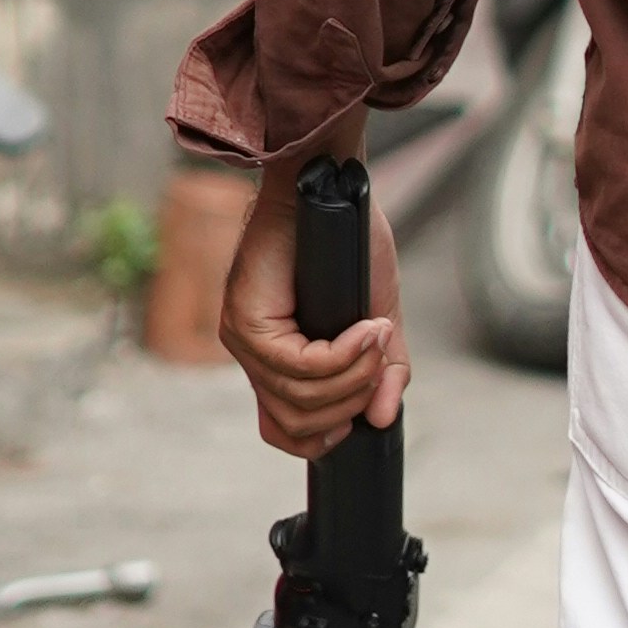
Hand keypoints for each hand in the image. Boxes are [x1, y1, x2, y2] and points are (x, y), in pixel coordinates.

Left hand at [219, 167, 409, 454]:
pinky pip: (296, 365)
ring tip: (378, 335)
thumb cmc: (345, 243)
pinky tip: (365, 329)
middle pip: (298, 423)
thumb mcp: (375, 316)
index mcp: (276, 358)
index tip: (360, 415)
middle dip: (352, 401)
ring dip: (353, 375)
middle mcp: (252, 354)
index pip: (282, 430)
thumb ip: (381, 369)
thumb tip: (382, 418)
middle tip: (381, 357)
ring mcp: (244, 338)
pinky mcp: (246, 320)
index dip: (322, 439)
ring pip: (299, 398)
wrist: (329, 188)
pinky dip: (341, 354)